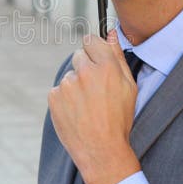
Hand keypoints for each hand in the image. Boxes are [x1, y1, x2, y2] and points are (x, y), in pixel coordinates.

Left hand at [48, 30, 140, 183]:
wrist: (101, 150)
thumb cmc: (119, 119)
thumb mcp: (129, 87)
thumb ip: (118, 56)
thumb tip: (111, 33)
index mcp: (106, 66)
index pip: (91, 40)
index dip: (93, 50)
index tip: (95, 59)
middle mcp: (85, 71)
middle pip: (78, 56)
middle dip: (84, 68)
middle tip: (94, 91)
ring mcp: (67, 84)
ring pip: (69, 76)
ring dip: (75, 86)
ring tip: (87, 107)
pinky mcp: (54, 96)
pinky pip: (59, 90)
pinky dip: (65, 99)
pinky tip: (76, 113)